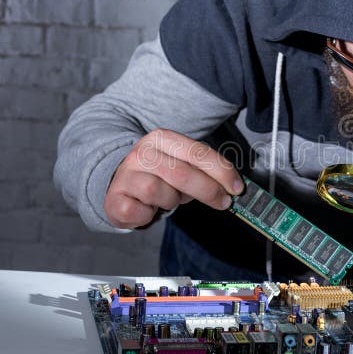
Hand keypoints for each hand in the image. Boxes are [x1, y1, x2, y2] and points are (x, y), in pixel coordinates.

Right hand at [104, 128, 242, 228]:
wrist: (119, 184)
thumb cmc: (158, 176)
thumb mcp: (181, 165)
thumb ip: (204, 171)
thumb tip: (232, 186)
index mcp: (161, 138)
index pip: (197, 152)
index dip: (221, 171)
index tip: (237, 187)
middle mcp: (142, 153)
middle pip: (182, 173)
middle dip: (208, 190)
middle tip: (223, 202)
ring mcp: (126, 175)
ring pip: (160, 192)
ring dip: (172, 201)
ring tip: (168, 198)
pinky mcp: (115, 198)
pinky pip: (141, 212)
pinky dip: (149, 215)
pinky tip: (148, 209)